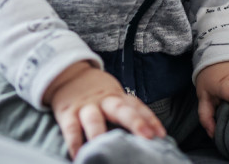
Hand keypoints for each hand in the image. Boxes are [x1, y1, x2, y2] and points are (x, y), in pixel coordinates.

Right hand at [43, 61, 166, 157]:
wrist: (67, 73)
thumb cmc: (96, 92)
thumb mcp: (113, 95)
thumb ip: (126, 111)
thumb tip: (149, 134)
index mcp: (117, 96)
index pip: (137, 106)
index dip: (150, 119)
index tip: (161, 134)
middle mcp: (104, 100)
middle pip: (121, 109)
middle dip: (135, 122)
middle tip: (146, 137)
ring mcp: (85, 106)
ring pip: (94, 120)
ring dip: (101, 135)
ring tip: (107, 150)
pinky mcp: (67, 113)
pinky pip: (71, 129)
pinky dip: (74, 143)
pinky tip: (78, 155)